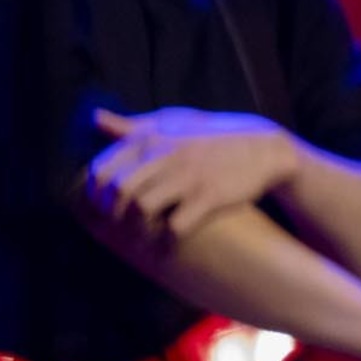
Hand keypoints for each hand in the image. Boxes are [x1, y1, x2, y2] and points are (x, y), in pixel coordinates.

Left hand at [83, 107, 296, 241]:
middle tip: (121, 226)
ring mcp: (189, 176)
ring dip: (136, 228)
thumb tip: (94, 118)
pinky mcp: (211, 196)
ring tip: (143, 235)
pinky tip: (169, 242)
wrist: (265, 149)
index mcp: (153, 138)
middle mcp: (167, 154)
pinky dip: (166, 240)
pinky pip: (174, 226)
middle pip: (118, 191)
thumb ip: (133, 125)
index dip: (95, 194)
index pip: (102, 169)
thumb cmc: (214, 137)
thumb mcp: (174, 121)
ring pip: (141, 208)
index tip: (104, 207)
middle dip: (112, 214)